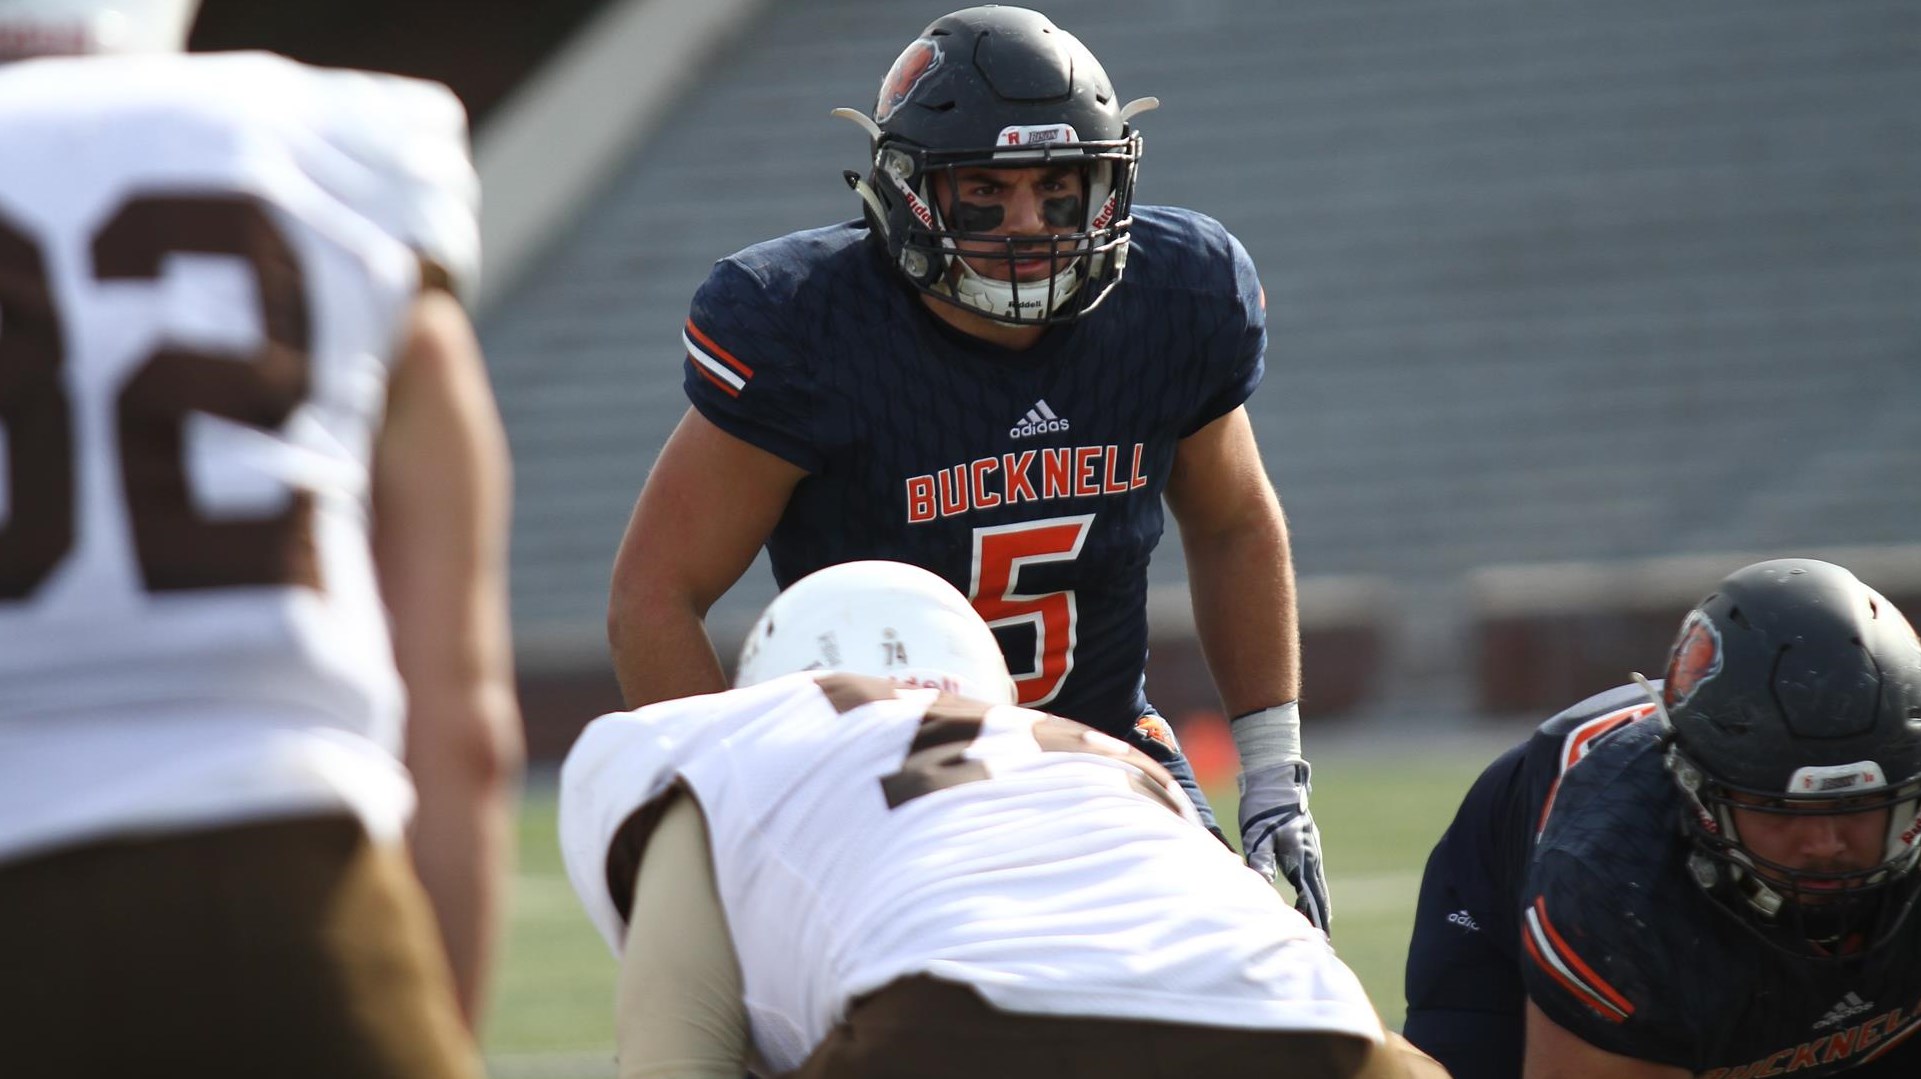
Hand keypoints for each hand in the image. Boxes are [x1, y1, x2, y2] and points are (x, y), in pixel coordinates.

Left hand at [1237, 759, 1330, 932]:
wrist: (1275, 778)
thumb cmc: (1263, 807)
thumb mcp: (1258, 836)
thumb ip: (1263, 861)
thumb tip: (1266, 887)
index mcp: (1302, 858)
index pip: (1312, 897)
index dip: (1316, 919)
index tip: (1322, 939)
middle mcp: (1311, 856)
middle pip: (1319, 893)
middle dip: (1320, 916)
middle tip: (1325, 940)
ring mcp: (1311, 847)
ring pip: (1316, 883)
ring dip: (1317, 903)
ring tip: (1318, 922)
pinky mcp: (1306, 840)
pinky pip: (1312, 872)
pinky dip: (1312, 888)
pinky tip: (1307, 892)